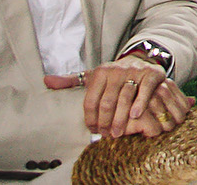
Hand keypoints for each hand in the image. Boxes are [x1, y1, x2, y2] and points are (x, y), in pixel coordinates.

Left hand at [43, 58, 194, 137]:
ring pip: (125, 98)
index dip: (90, 118)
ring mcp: (134, 72)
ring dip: (121, 118)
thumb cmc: (113, 75)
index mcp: (100, 72)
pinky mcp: (151, 74)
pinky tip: (135, 116)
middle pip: (107, 102)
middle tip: (106, 136)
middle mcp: (116, 71)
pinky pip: (144, 90)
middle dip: (105, 122)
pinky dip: (140, 103)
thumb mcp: (92, 76)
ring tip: (117, 133)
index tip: (93, 130)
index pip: (91, 100)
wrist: (141, 59)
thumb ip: (70, 81)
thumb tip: (45, 81)